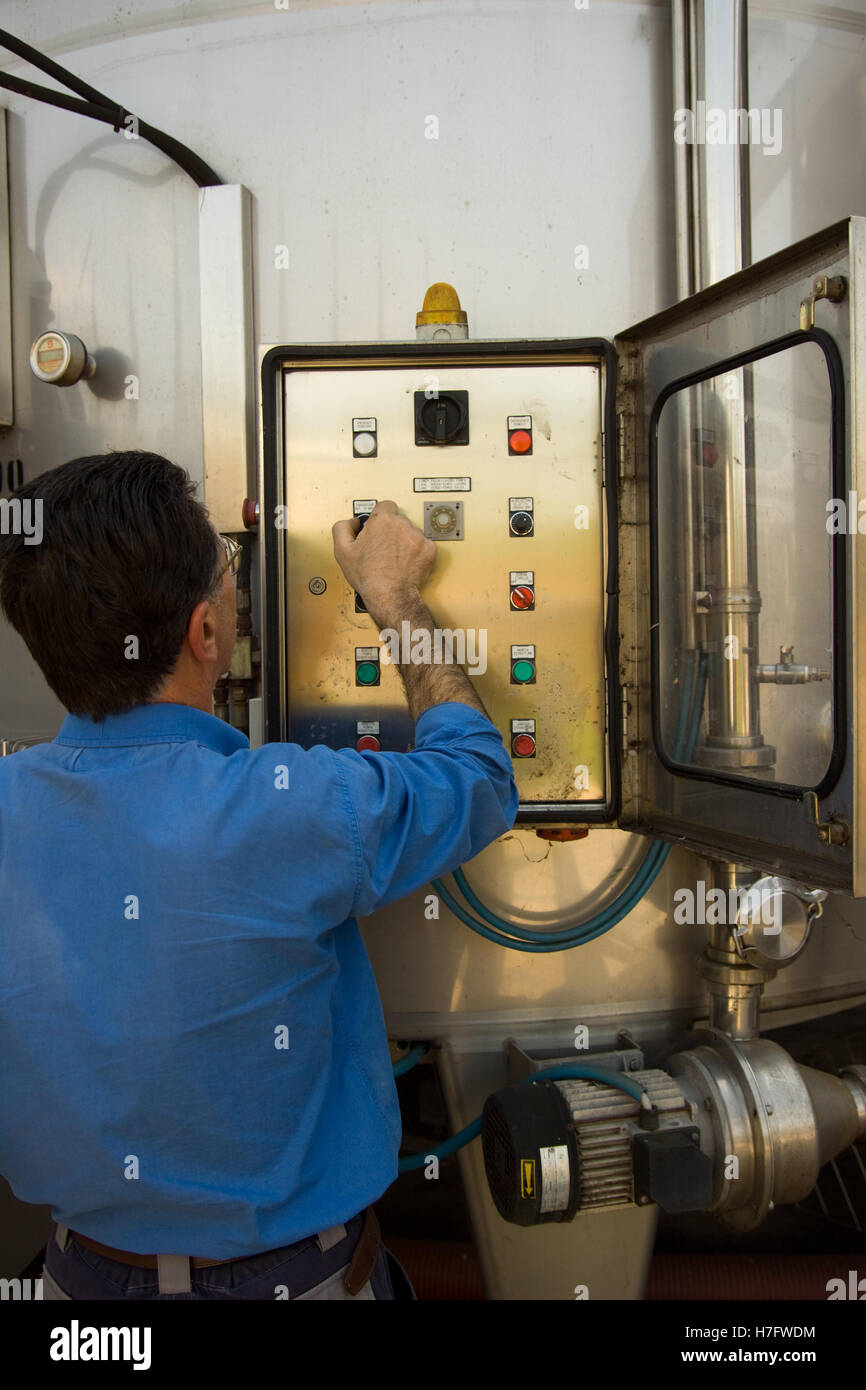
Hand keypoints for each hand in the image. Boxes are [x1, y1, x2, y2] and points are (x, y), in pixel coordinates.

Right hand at [332, 501, 437, 617]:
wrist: (390, 596)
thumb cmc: (368, 576)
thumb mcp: (342, 551)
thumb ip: (342, 528)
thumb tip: (352, 522)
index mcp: (382, 520)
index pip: (385, 505)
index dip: (380, 516)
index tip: (378, 527)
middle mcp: (402, 524)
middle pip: (398, 520)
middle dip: (392, 531)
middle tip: (384, 548)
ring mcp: (418, 537)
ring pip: (411, 533)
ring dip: (405, 542)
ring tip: (395, 559)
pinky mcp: (429, 550)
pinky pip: (423, 546)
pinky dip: (417, 553)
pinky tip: (407, 564)